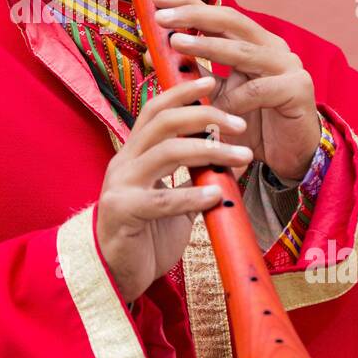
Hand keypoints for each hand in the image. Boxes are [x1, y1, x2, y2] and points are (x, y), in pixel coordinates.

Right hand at [95, 75, 253, 303]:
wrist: (115, 275)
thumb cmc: (146, 236)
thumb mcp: (176, 202)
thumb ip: (196, 179)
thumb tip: (231, 157)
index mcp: (134, 154)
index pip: (155, 110)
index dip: (182, 92)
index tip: (212, 82)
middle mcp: (124, 162)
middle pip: (162, 121)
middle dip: (203, 115)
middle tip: (239, 123)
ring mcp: (120, 186)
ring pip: (165, 151)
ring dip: (208, 150)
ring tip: (242, 156)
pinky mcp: (122, 212)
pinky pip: (161, 199)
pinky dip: (192, 196)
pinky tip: (216, 198)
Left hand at [149, 0, 320, 182]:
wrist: (289, 156)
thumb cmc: (249, 123)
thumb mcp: (215, 95)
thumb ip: (192, 73)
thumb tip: (153, 53)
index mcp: (252, 42)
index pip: (217, 14)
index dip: (187, 3)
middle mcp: (271, 47)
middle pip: (231, 21)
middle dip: (194, 15)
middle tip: (162, 16)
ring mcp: (287, 65)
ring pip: (243, 51)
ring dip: (207, 46)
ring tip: (176, 43)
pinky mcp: (297, 89)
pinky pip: (258, 91)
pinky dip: (234, 99)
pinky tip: (216, 108)